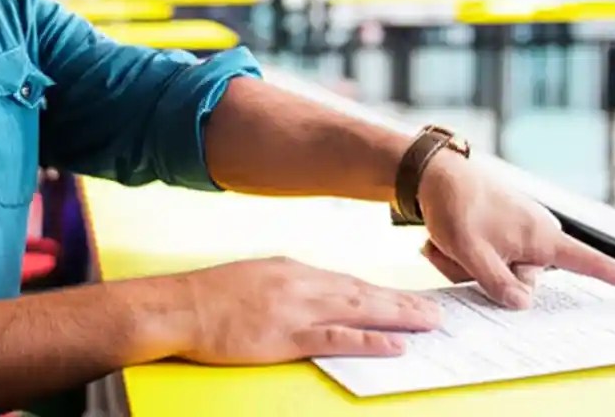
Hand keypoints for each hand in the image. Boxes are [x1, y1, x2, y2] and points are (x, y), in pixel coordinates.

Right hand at [171, 257, 441, 364]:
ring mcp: (296, 310)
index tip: (405, 298)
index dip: (380, 292)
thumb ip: (284, 285)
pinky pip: (338, 339)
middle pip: (363, 292)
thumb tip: (309, 292)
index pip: (347, 281)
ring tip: (430, 323)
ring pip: (360, 311)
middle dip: (402, 302)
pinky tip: (395, 344)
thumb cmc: (207, 296)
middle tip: (436, 310)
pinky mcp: (287, 337)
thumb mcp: (252, 277)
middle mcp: (301, 284)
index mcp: (292, 270)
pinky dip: (371, 341)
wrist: (178, 306)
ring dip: (399, 316)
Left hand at [416, 153, 614, 309]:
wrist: (432, 172)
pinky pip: (485, 260)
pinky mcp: (502, 231)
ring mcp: (520, 233)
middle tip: (456, 249)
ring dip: (465, 265)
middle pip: (523, 283)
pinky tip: (441, 238)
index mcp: (545, 239)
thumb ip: (499, 284)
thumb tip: (525, 304)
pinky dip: (461, 255)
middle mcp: (539, 236)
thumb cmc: (455, 206)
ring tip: (446, 239)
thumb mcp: (472, 253)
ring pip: (497, 273)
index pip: (596, 266)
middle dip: (485, 276)